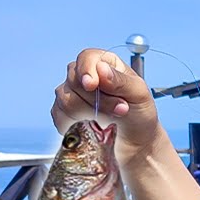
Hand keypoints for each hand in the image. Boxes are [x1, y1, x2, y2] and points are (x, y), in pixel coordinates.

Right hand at [51, 48, 162, 166]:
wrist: (136, 141)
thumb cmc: (139, 114)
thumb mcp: (139, 95)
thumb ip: (121, 81)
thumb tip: (100, 68)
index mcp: (104, 63)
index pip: (86, 58)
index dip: (86, 70)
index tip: (91, 85)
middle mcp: (85, 75)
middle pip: (74, 80)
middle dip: (98, 99)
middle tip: (121, 109)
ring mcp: (72, 93)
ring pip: (66, 100)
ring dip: (91, 113)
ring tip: (112, 119)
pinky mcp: (63, 113)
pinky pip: (60, 115)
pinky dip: (77, 123)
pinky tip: (94, 126)